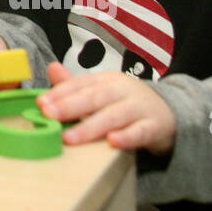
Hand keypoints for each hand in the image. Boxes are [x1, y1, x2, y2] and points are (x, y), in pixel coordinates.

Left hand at [36, 61, 175, 154]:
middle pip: (94, 97)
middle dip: (70, 105)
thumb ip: (75, 85)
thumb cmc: (126, 102)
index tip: (41, 103)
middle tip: (48, 114)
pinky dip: (127, 137)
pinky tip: (112, 142)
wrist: (170, 112)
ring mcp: (139, 107)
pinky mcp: (155, 126)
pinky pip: (140, 132)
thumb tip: (51, 68)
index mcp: (106, 80)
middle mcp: (122, 90)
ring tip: (70, 137)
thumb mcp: (102, 90)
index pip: (81, 83)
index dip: (60, 92)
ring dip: (91, 126)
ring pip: (114, 115)